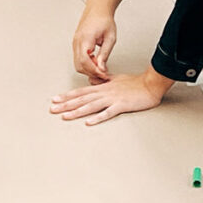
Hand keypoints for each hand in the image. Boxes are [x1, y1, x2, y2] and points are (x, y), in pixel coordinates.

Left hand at [50, 69, 171, 125]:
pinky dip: (98, 117)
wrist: (150, 84)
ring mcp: (112, 99)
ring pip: (91, 105)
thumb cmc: (135, 83)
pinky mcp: (121, 106)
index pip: (81, 92)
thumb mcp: (115, 79)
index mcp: (102, 87)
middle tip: (52, 109)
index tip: (55, 99)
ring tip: (64, 116)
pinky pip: (108, 113)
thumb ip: (103, 80)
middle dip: (66, 104)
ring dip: (77, 111)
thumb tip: (93, 80)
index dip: (67, 96)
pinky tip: (88, 122)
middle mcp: (104, 92)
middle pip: (82, 98)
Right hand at [71, 6, 118, 81]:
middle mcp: (77, 41)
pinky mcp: (76, 44)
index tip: (103, 74)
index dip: (94, 70)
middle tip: (103, 72)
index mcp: (86, 38)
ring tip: (100, 66)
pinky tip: (95, 61)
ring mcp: (75, 43)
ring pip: (77, 64)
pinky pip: (78, 58)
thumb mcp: (110, 38)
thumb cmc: (104, 20)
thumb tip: (101, 68)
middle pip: (79, 65)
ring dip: (88, 69)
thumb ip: (105, 54)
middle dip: (91, 72)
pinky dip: (86, 64)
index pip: (85, 61)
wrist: (98, 9)